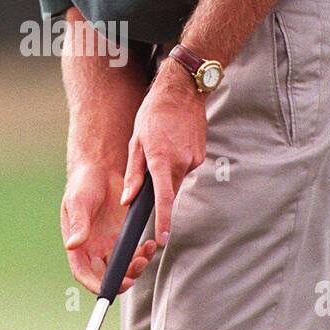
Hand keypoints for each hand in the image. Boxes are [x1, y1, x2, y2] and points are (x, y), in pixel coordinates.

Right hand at [61, 160, 158, 295]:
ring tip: (145, 253)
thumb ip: (78, 224)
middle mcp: (92, 248)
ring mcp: (109, 243)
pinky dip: (142, 253)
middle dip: (121, 279)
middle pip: (105, 274)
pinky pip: (134, 252)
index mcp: (77, 244)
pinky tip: (149, 245)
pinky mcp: (124, 235)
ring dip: (135, 267)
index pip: (83, 273)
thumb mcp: (79, 201)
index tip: (111, 288)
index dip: (95, 284)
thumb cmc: (84, 182)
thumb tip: (72, 244)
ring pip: (123, 266)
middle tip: (134, 273)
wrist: (101, 166)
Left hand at [120, 60, 206, 245]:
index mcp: (161, 159)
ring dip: (167, 170)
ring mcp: (194, 159)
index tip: (163, 237)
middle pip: (169, 189)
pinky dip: (177, 161)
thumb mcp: (135, 141)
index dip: (164, 220)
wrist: (182, 91)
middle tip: (151, 162)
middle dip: (159, 186)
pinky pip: (185, 167)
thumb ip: (134, 174)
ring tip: (163, 143)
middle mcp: (181, 162)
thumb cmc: (153, 113)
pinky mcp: (201, 156)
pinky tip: (174, 142)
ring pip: (177, 178)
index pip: (164, 198)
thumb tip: (128, 200)